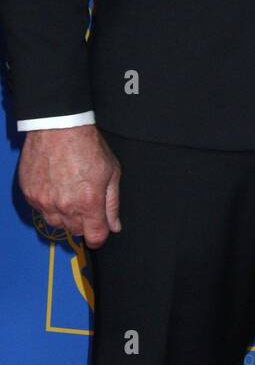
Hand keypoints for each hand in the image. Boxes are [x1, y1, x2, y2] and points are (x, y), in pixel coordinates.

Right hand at [18, 126, 121, 249]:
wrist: (58, 127)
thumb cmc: (87, 145)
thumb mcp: (111, 171)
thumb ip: (112, 203)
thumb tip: (114, 226)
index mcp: (89, 202)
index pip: (94, 237)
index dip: (99, 236)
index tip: (99, 231)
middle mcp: (65, 206)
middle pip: (76, 231)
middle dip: (84, 221)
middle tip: (86, 201)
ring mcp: (45, 201)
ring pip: (57, 223)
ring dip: (65, 215)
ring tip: (70, 193)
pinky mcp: (30, 194)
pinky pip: (41, 210)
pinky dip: (49, 204)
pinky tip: (56, 187)